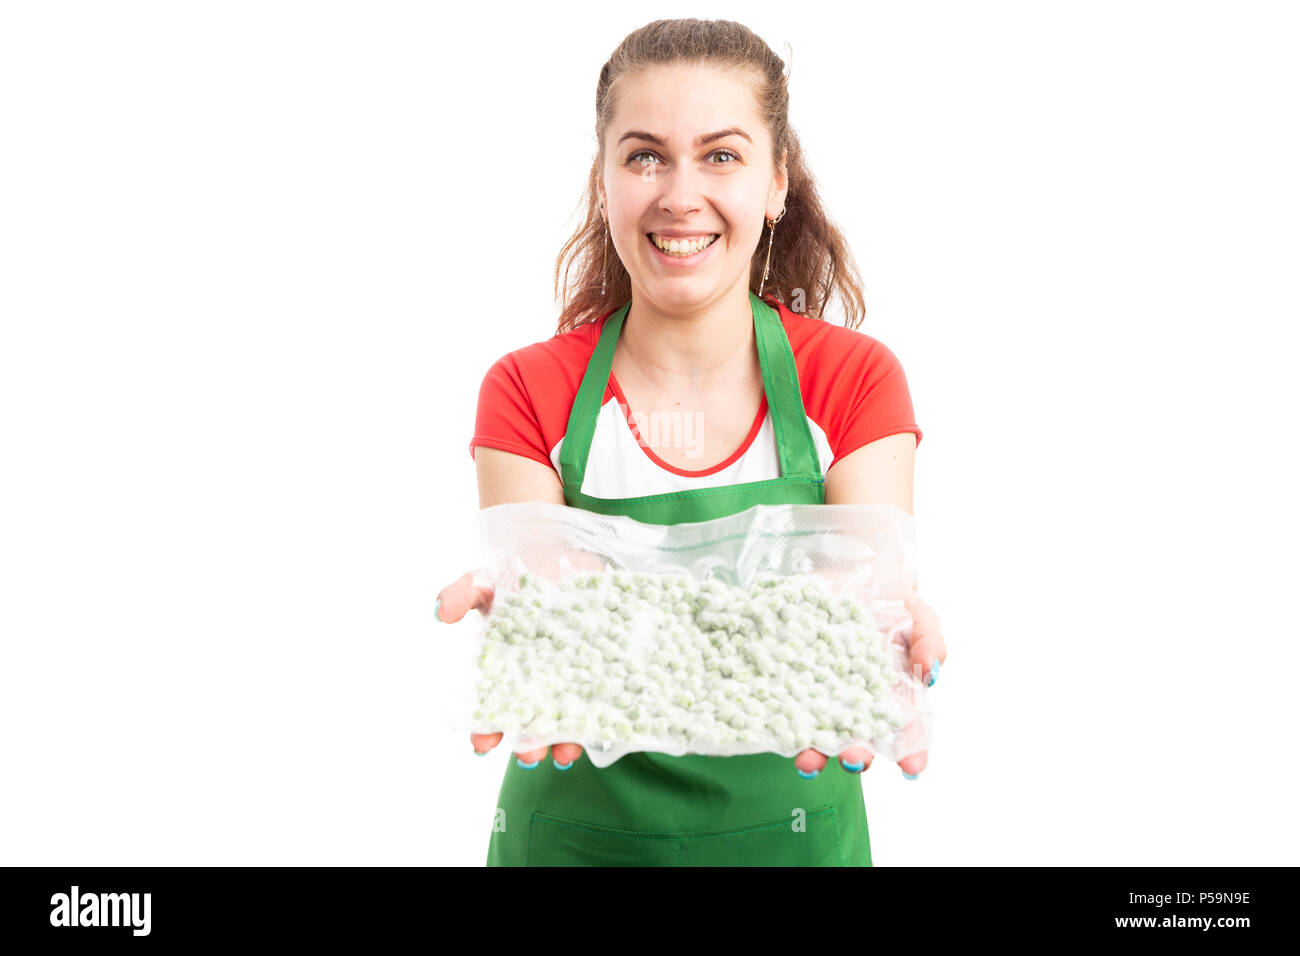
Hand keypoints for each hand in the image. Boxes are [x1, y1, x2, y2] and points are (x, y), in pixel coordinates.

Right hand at [435, 570, 585, 769]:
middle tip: (528, 757)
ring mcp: (572, 678)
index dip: (485, 729)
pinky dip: (602, 718)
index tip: (482, 743)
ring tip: (563, 754)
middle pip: (530, 722)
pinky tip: (601, 729)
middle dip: (527, 745)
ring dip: (564, 742)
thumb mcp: (486, 581)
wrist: (572, 555)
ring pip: (566, 720)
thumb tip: (440, 613)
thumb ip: (461, 594)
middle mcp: (538, 682)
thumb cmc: (521, 576)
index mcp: (504, 671)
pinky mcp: (604, 669)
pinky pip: (603, 701)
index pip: (492, 709)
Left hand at [793, 586, 946, 778]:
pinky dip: (779, 716)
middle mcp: (854, 702)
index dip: (910, 752)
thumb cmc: (892, 603)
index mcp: (891, 697)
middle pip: (857, 737)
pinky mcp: (791, 674)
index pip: (904, 731)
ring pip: (817, 728)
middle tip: (854, 762)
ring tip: (808, 763)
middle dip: (856, 754)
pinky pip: (784, 698)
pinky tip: (775, 728)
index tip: (913, 768)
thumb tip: (930, 672)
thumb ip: (930, 643)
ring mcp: (821, 690)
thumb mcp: (919, 616)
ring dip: (813, 750)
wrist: (850, 572)